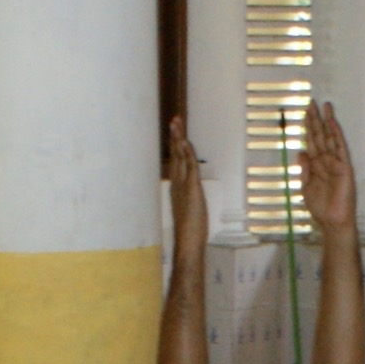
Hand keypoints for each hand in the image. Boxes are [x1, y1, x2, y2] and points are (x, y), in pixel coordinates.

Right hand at [165, 115, 206, 237]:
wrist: (187, 243)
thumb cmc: (189, 233)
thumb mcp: (188, 212)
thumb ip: (187, 202)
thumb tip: (188, 201)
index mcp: (176, 188)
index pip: (176, 162)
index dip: (175, 147)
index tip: (175, 133)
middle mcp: (177, 184)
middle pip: (175, 155)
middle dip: (174, 137)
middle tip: (173, 120)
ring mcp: (183, 185)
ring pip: (180, 157)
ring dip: (179, 139)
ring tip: (176, 123)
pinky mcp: (191, 189)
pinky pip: (189, 166)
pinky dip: (187, 152)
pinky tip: (185, 141)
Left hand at [301, 99, 354, 232]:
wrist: (332, 221)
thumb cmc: (320, 207)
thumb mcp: (305, 187)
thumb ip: (304, 169)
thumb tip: (301, 151)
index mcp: (316, 165)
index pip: (312, 142)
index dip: (308, 127)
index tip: (304, 113)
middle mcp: (326, 160)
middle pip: (320, 136)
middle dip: (315, 119)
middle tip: (311, 102)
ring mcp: (336, 162)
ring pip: (330, 138)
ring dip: (327, 122)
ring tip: (324, 106)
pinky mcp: (344, 167)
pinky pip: (340, 148)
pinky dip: (336, 135)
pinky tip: (333, 123)